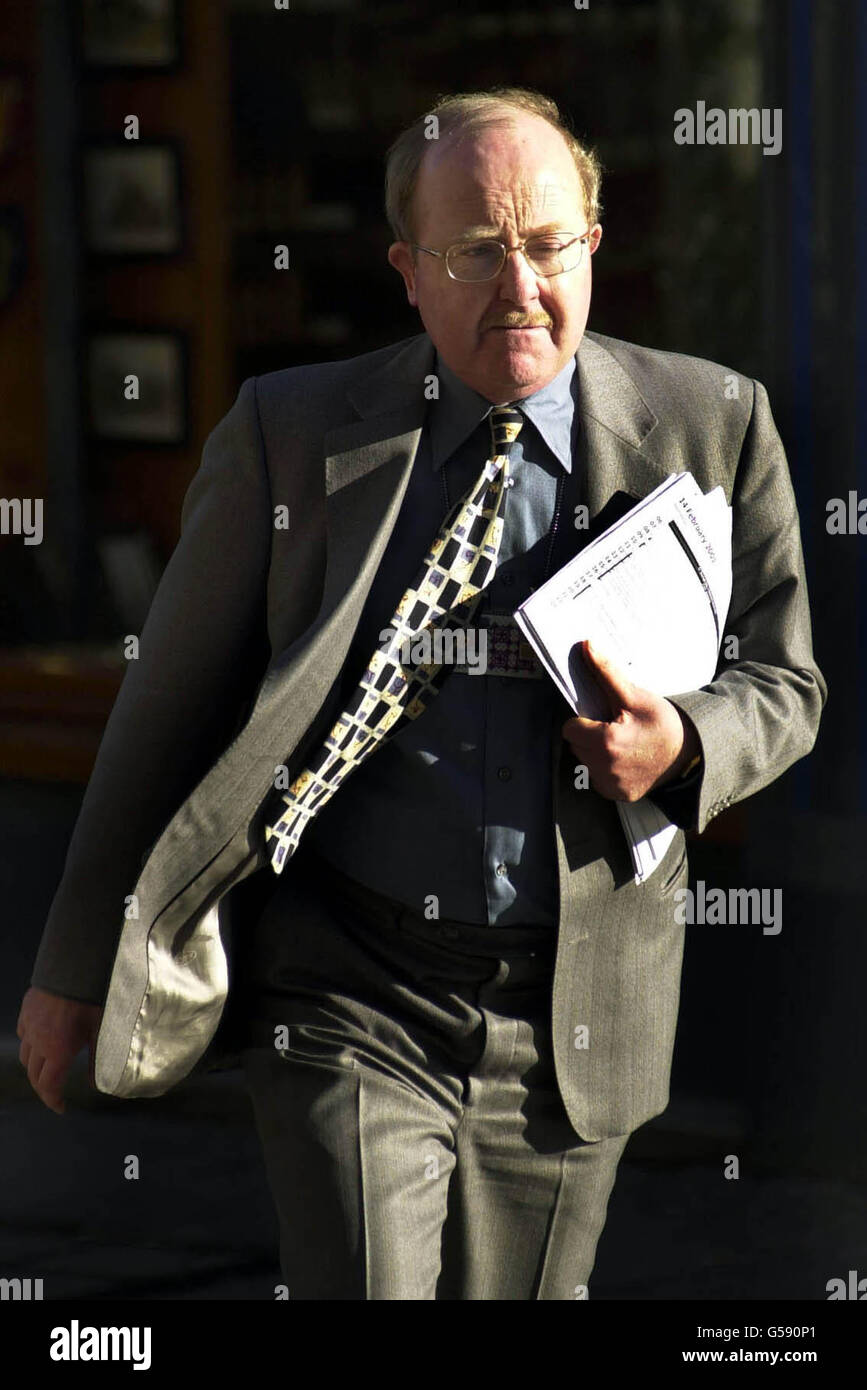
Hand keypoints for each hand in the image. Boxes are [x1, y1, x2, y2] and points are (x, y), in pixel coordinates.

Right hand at [16, 987, 103, 1114]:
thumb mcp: (101, 1031)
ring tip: (49, 1069)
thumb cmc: (93, 998)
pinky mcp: (27, 1009)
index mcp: (57, 1051)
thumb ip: (97, 1059)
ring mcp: (29, 1024)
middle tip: (55, 1093)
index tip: (61, 1108)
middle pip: (34, 1075)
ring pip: (25, 1055)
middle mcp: (38, 1041)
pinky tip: (41, 1040)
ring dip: (35, 1068)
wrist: (75, 966)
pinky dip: (30, 1044)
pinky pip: (24, 1034)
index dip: (53, 1101)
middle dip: (44, 1088)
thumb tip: (94, 1083)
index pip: (48, 1086)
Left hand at [561, 640, 700, 801]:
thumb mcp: (635, 696)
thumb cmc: (663, 723)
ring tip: (623, 742)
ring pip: (585, 762)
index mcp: (606, 743)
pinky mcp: (618, 795)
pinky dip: (607, 768)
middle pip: (576, 746)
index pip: (569, 729)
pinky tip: (627, 758)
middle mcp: (605, 770)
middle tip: (615, 727)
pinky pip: (598, 778)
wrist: (691, 753)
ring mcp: (612, 786)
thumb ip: (606, 673)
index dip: (583, 720)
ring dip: (596, 752)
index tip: (602, 717)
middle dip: (589, 735)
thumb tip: (586, 647)